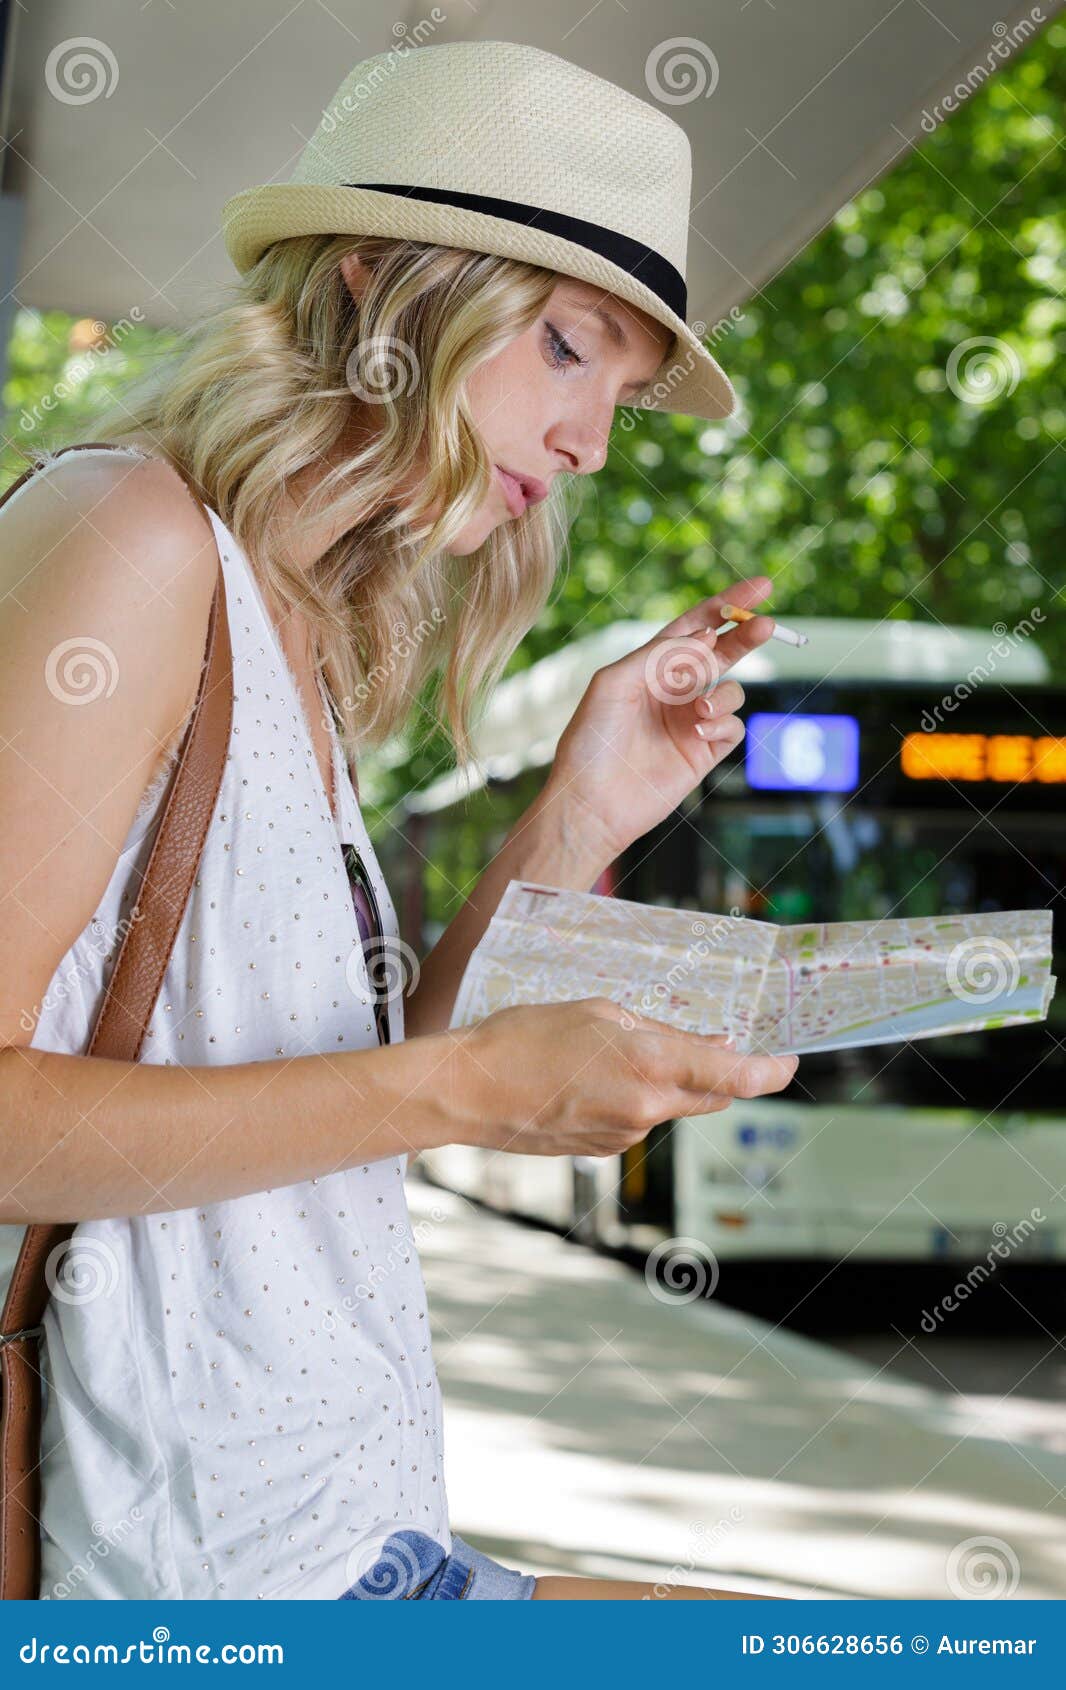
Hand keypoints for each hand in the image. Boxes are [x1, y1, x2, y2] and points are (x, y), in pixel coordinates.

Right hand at [450, 997, 797, 1156]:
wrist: (468, 1092)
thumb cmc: (524, 1039)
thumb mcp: (598, 1013)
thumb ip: (660, 1031)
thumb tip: (708, 1044)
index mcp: (650, 1066)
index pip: (734, 1076)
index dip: (771, 1071)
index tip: (789, 1061)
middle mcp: (647, 1109)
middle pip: (710, 1094)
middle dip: (719, 1071)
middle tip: (715, 1041)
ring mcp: (626, 1136)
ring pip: (671, 1104)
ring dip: (665, 1079)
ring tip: (611, 1050)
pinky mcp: (604, 1150)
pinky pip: (638, 1118)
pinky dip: (633, 1096)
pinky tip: (591, 1077)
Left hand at [543, 576, 775, 860]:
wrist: (591, 803)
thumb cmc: (591, 741)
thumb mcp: (614, 683)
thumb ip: (658, 654)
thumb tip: (704, 638)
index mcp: (650, 667)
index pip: (695, 626)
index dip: (726, 605)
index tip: (759, 588)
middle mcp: (674, 690)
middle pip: (722, 651)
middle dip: (745, 635)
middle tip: (767, 624)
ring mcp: (691, 721)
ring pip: (731, 691)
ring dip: (723, 695)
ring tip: (699, 712)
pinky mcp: (703, 752)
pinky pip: (734, 728)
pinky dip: (724, 724)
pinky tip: (700, 732)